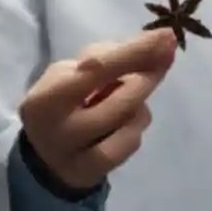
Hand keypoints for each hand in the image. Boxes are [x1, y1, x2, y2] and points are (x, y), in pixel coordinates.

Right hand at [18, 29, 177, 190]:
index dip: (135, 52)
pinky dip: (135, 124)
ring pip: (131, 120)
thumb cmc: (64, 100)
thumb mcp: (72, 72)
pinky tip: (122, 122)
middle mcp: (58, 131)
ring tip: (123, 96)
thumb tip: (160, 44)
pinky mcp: (92, 174)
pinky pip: (132, 141)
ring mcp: (76, 157)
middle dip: (149, 74)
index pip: (96, 70)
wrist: (44, 155)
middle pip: (121, 99)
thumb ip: (109, 57)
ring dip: (139, 101)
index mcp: (46, 98)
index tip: (166, 36)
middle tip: (167, 54)